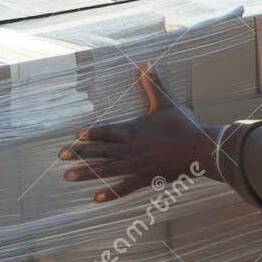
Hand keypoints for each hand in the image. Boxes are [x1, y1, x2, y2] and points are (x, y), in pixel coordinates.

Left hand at [59, 62, 217, 201]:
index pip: (106, 132)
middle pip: (101, 152)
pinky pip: (124, 188)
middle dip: (80, 154)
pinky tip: (95, 198)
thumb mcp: (166, 103)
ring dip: (87, 173)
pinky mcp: (145, 178)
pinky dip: (110, 193)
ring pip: (107, 170)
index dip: (90, 134)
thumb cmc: (184, 126)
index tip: (74, 136)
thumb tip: (146, 63)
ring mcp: (136, 166)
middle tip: (61, 156)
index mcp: (133, 131)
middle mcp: (131, 149)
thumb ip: (153, 84)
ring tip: (68, 176)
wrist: (201, 150)